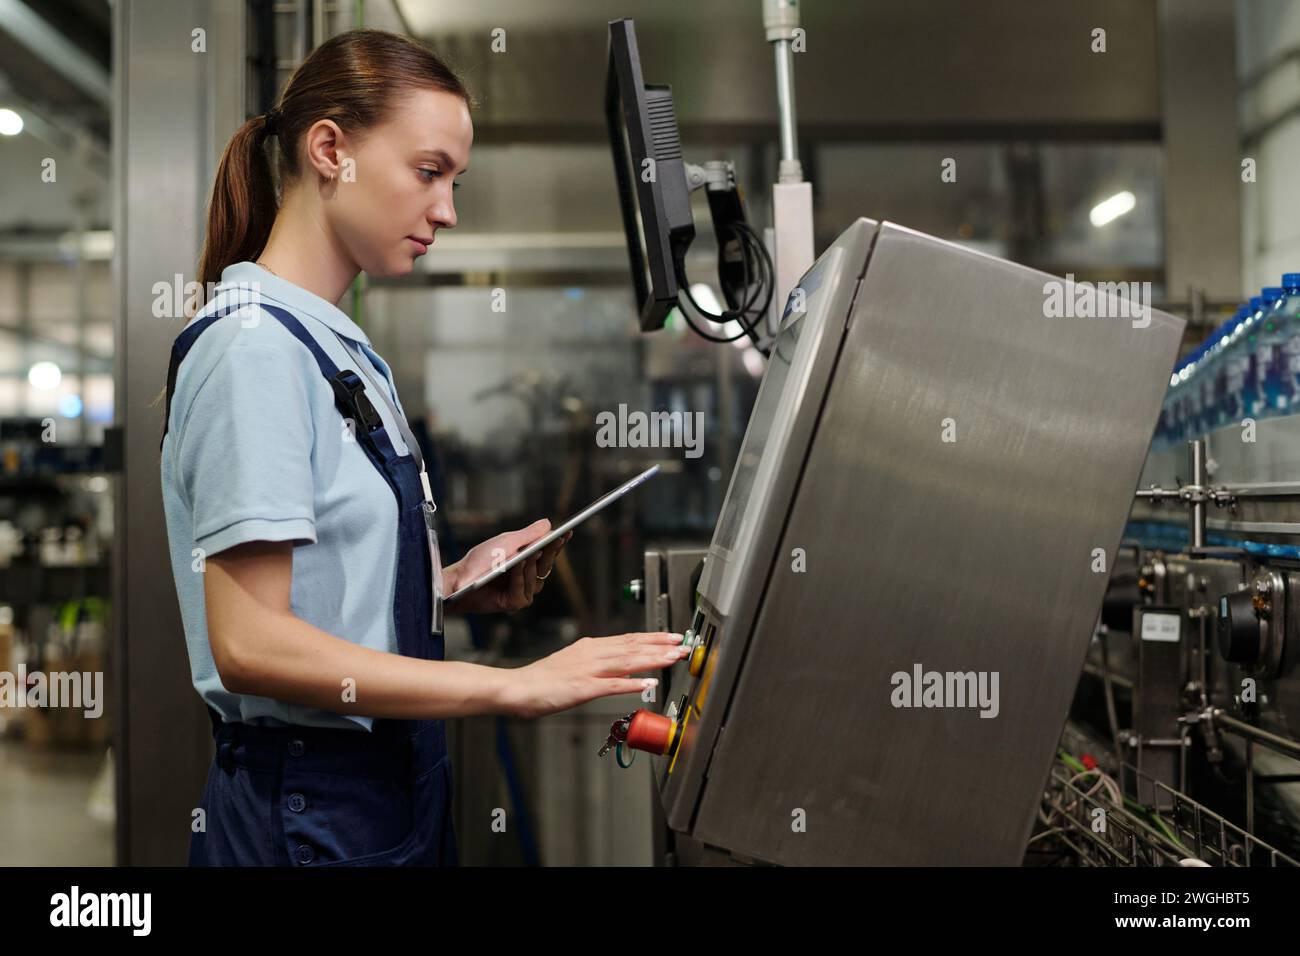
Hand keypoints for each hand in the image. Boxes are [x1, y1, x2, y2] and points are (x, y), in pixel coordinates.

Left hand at [444, 519, 572, 614]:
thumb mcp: (506, 542)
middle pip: (546, 565)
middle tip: (556, 539)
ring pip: (536, 578)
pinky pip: (522, 589)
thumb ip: (527, 535)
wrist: (459, 579)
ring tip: (534, 550)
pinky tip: (519, 564)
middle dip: (551, 551)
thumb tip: (549, 524)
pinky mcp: (514, 602)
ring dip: (532, 564)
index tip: (567, 531)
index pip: (548, 552)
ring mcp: (523, 591)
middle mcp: (528, 577)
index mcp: (528, 561)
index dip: (558, 543)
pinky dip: (520, 576)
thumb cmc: (480, 561)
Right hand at [500, 632, 688, 718]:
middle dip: (660, 645)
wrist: (516, 688)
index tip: (671, 637)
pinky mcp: (582, 687)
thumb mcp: (572, 665)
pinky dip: (632, 683)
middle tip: (682, 644)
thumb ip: (596, 665)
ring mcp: (588, 670)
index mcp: (589, 647)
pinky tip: (648, 683)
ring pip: (627, 661)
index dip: (652, 638)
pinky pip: (612, 685)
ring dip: (653, 659)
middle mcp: (591, 654)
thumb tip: (618, 668)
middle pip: (632, 647)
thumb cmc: (541, 681)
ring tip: (673, 657)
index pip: (627, 639)